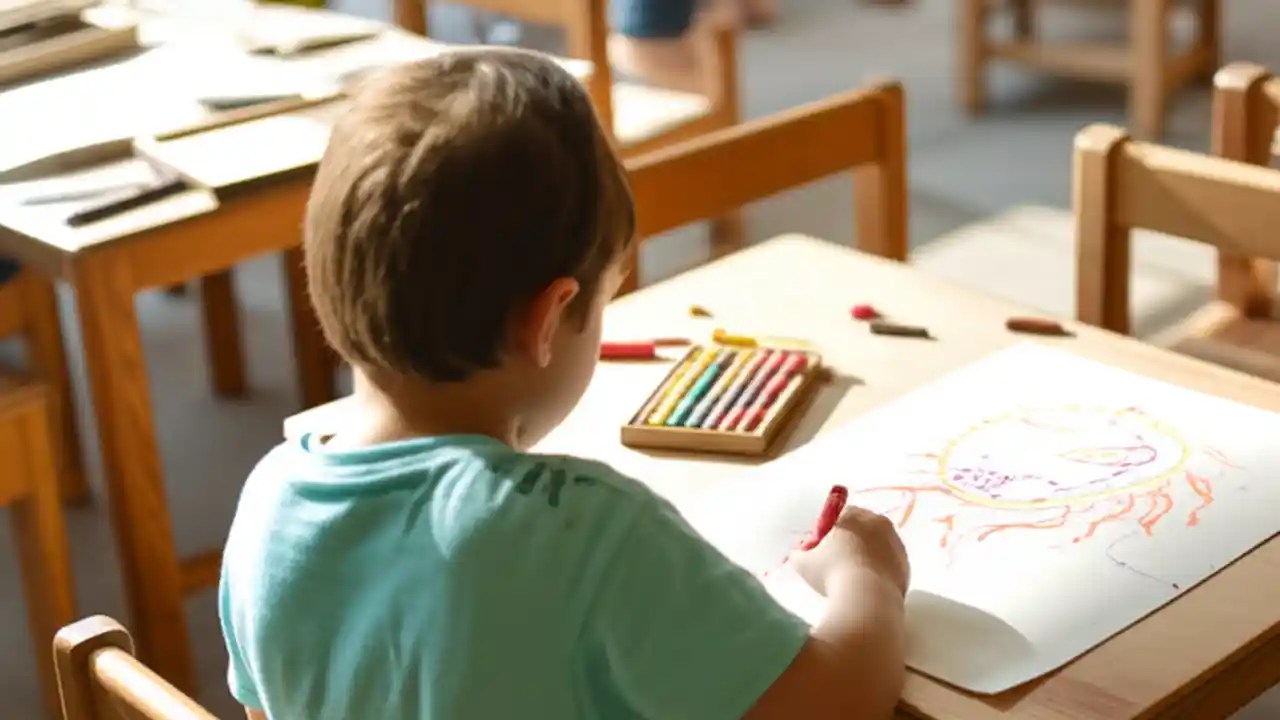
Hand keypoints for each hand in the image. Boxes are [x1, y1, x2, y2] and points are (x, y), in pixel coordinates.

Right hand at [789, 505, 909, 597]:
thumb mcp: (803, 562)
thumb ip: (800, 552)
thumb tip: (800, 553)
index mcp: (854, 514)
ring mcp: (896, 544)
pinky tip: (866, 588)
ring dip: (866, 557)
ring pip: (877, 547)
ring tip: (852, 580)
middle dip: (851, 542)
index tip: (822, 549)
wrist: (866, 599)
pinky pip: (888, 565)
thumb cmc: (832, 573)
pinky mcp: (906, 566)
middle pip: (862, 528)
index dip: (829, 531)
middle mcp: (879, 523)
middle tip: (836, 564)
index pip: (840, 514)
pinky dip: (878, 573)